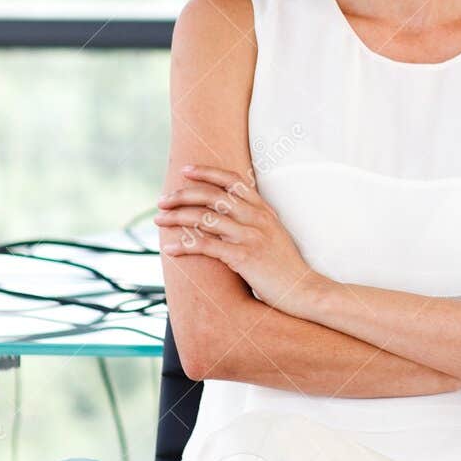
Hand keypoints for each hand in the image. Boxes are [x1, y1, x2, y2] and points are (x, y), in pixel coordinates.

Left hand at [155, 164, 317, 312]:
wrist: (301, 289)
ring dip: (176, 218)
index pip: (232, 180)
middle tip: (162, 200)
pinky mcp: (243, 256)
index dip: (207, 172)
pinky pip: (206, 246)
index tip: (186, 171)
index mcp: (263, 209)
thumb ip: (254, 218)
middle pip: (213, 196)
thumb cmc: (284, 264)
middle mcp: (257, 218)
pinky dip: (184, 246)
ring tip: (159, 221)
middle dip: (182, 195)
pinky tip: (170, 249)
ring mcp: (250, 236)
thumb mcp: (273, 233)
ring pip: (205, 218)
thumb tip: (227, 211)